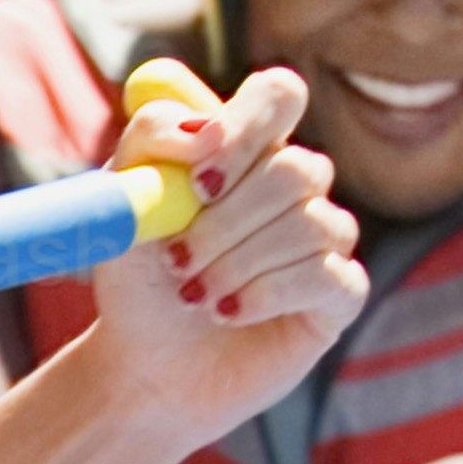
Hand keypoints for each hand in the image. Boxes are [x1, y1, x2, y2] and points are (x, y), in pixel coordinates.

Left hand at [77, 65, 362, 461]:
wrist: (142, 367)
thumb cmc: (136, 281)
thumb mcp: (124, 202)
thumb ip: (151, 139)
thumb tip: (205, 128)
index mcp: (248, 148)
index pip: (279, 96)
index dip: (246, 127)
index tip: (200, 176)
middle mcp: (294, 186)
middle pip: (295, 169)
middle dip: (226, 221)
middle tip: (176, 258)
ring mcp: (324, 239)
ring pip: (313, 224)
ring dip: (238, 263)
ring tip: (194, 295)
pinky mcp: (339, 294)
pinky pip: (327, 275)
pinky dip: (266, 294)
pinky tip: (226, 313)